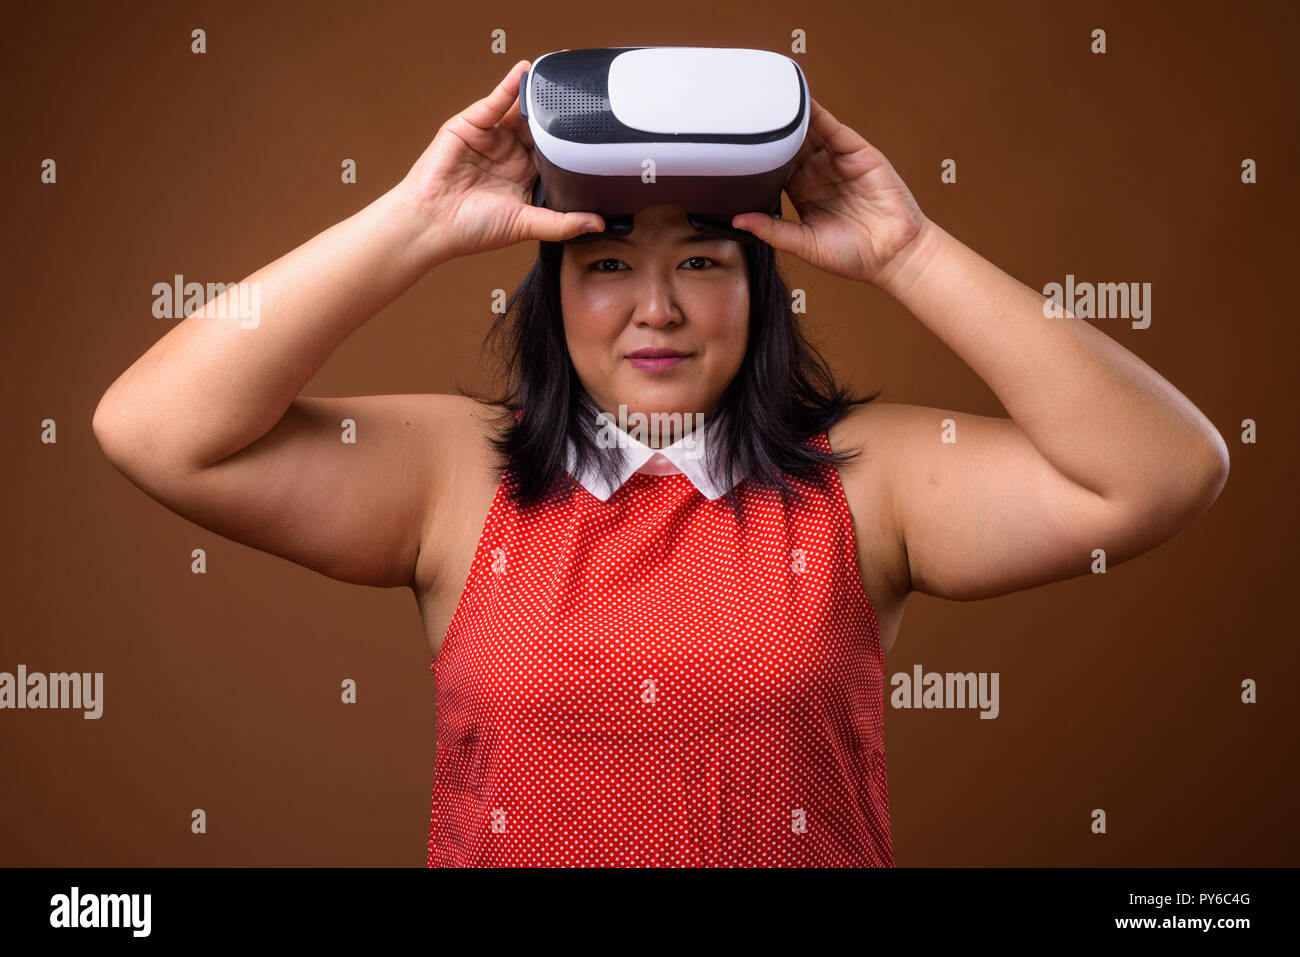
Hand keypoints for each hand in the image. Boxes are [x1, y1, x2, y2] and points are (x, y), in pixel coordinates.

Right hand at [398, 59, 604, 260]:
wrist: (431, 223)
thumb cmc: (472, 229)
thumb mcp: (526, 225)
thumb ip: (562, 223)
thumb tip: (597, 224)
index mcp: (525, 176)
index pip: (556, 153)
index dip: (573, 142)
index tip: (597, 129)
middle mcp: (510, 154)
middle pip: (541, 128)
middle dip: (559, 113)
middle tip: (583, 94)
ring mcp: (491, 138)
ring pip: (520, 112)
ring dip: (538, 95)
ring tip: (559, 77)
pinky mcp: (471, 125)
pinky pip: (495, 102)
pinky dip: (509, 87)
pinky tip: (525, 72)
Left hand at [730, 97, 928, 286]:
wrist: (893, 255)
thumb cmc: (852, 255)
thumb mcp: (803, 245)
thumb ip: (772, 230)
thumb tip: (738, 221)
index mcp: (803, 192)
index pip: (773, 167)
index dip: (756, 155)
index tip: (731, 143)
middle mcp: (818, 173)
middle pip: (788, 144)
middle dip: (769, 130)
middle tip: (743, 111)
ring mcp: (837, 161)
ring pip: (808, 132)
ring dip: (789, 116)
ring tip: (766, 97)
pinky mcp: (857, 153)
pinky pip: (833, 128)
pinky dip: (817, 114)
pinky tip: (800, 101)